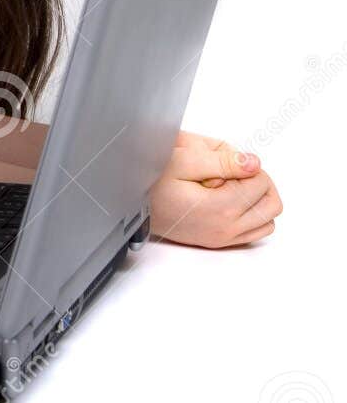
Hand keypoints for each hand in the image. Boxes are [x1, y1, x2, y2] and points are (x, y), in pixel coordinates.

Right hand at [150, 133, 279, 246]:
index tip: (226, 164)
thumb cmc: (152, 180)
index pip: (261, 181)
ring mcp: (222, 237)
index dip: (248, 166)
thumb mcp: (183, 160)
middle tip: (237, 173)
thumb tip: (254, 163)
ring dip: (259, 201)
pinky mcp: (217, 241)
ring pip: (266, 220)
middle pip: (271, 203)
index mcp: (220, 207)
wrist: (130, 203)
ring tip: (234, 187)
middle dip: (260, 183)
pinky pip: (254, 233)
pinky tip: (232, 201)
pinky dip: (252, 216)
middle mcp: (225, 227)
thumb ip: (222, 161)